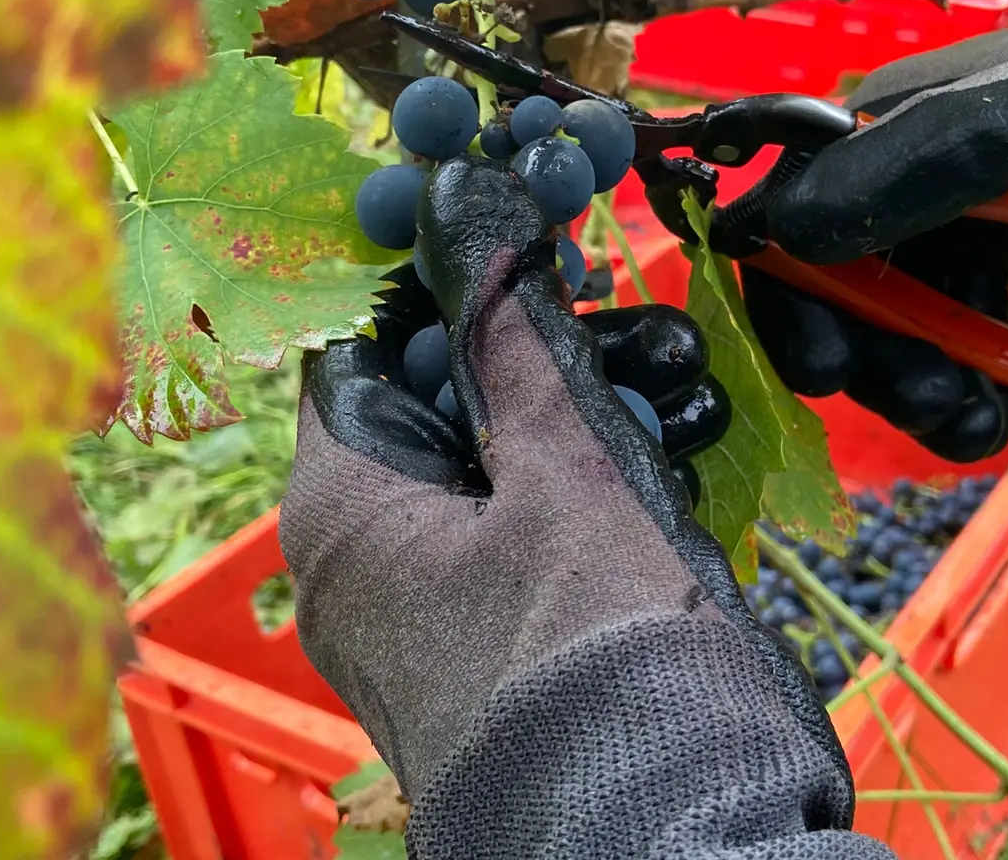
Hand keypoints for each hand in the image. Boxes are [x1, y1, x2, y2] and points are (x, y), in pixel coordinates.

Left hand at [279, 157, 854, 842]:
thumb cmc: (596, 657)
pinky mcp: (481, 654)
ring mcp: (416, 618)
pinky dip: (577, 494)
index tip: (508, 228)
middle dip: (524, 349)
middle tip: (614, 308)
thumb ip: (512, 339)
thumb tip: (468, 211)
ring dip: (570, 418)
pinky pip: (512, 540)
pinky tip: (665, 458)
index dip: (427, 276)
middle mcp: (355, 565)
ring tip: (667, 383)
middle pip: (425, 406)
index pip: (352, 344)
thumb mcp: (564, 472)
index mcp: (340, 507)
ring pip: (482, 472)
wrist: (657, 841)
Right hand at [725, 0, 1007, 460]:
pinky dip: (965, 377)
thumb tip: (785, 227)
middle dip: (873, 354)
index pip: (799, 204)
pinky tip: (994, 409)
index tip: (822, 372)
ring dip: (919, 379)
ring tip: (974, 427)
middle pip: (842, 273)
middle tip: (931, 410)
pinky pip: (956, 321)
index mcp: (907, 110)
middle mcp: (918, 156)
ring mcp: (966, 205)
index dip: (792, 290)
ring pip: (899, 312)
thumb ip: (918, 165)